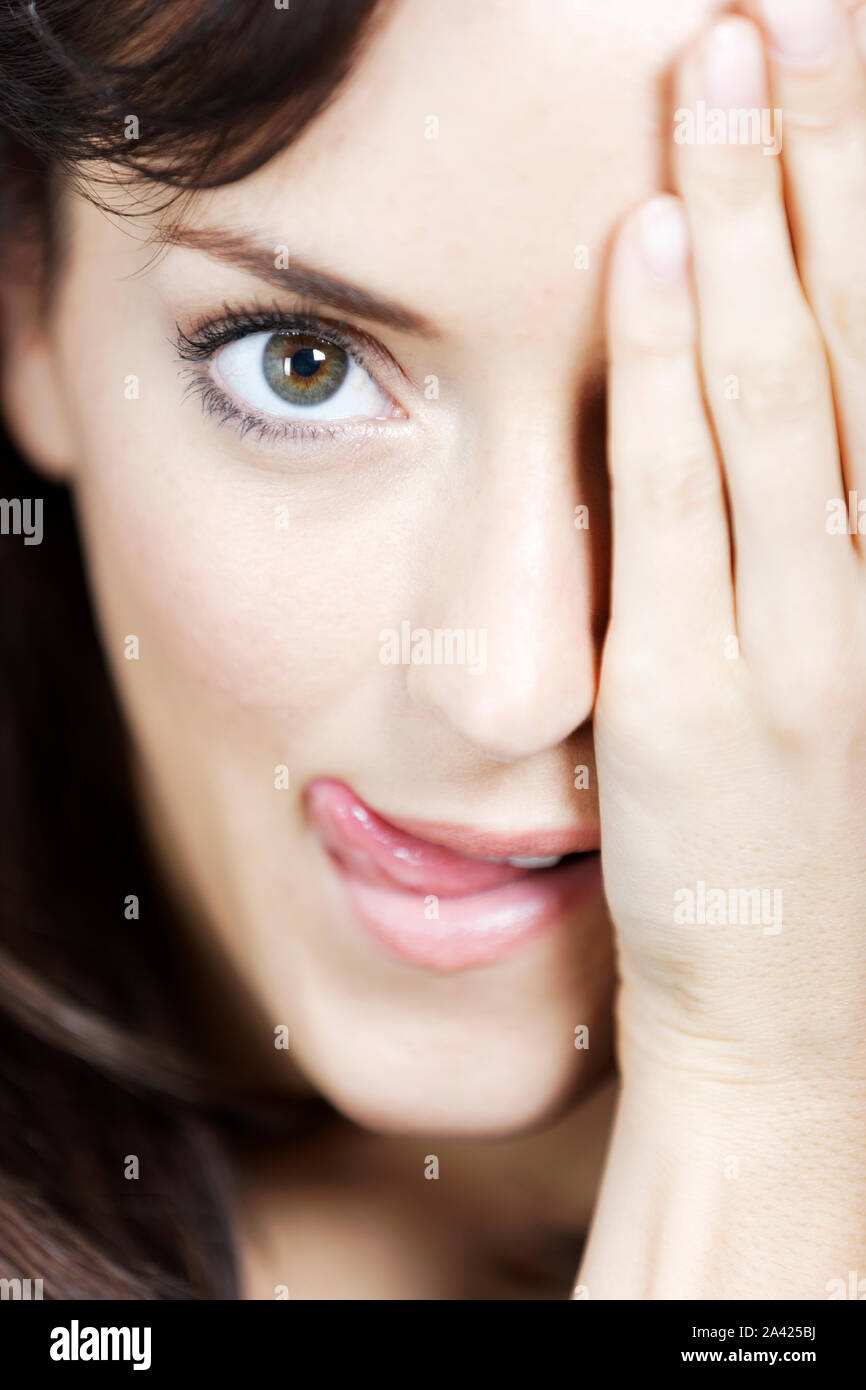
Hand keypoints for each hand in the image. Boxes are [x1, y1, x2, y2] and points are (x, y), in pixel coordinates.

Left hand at [581, 1, 865, 1298]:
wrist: (799, 1033)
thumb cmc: (822, 867)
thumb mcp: (847, 694)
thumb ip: (823, 564)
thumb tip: (796, 436)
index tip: (847, 90)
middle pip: (860, 336)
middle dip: (828, 166)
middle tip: (789, 17)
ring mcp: (797, 636)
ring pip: (782, 390)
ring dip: (750, 221)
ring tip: (723, 70)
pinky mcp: (696, 691)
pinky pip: (685, 500)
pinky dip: (666, 367)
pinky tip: (645, 246)